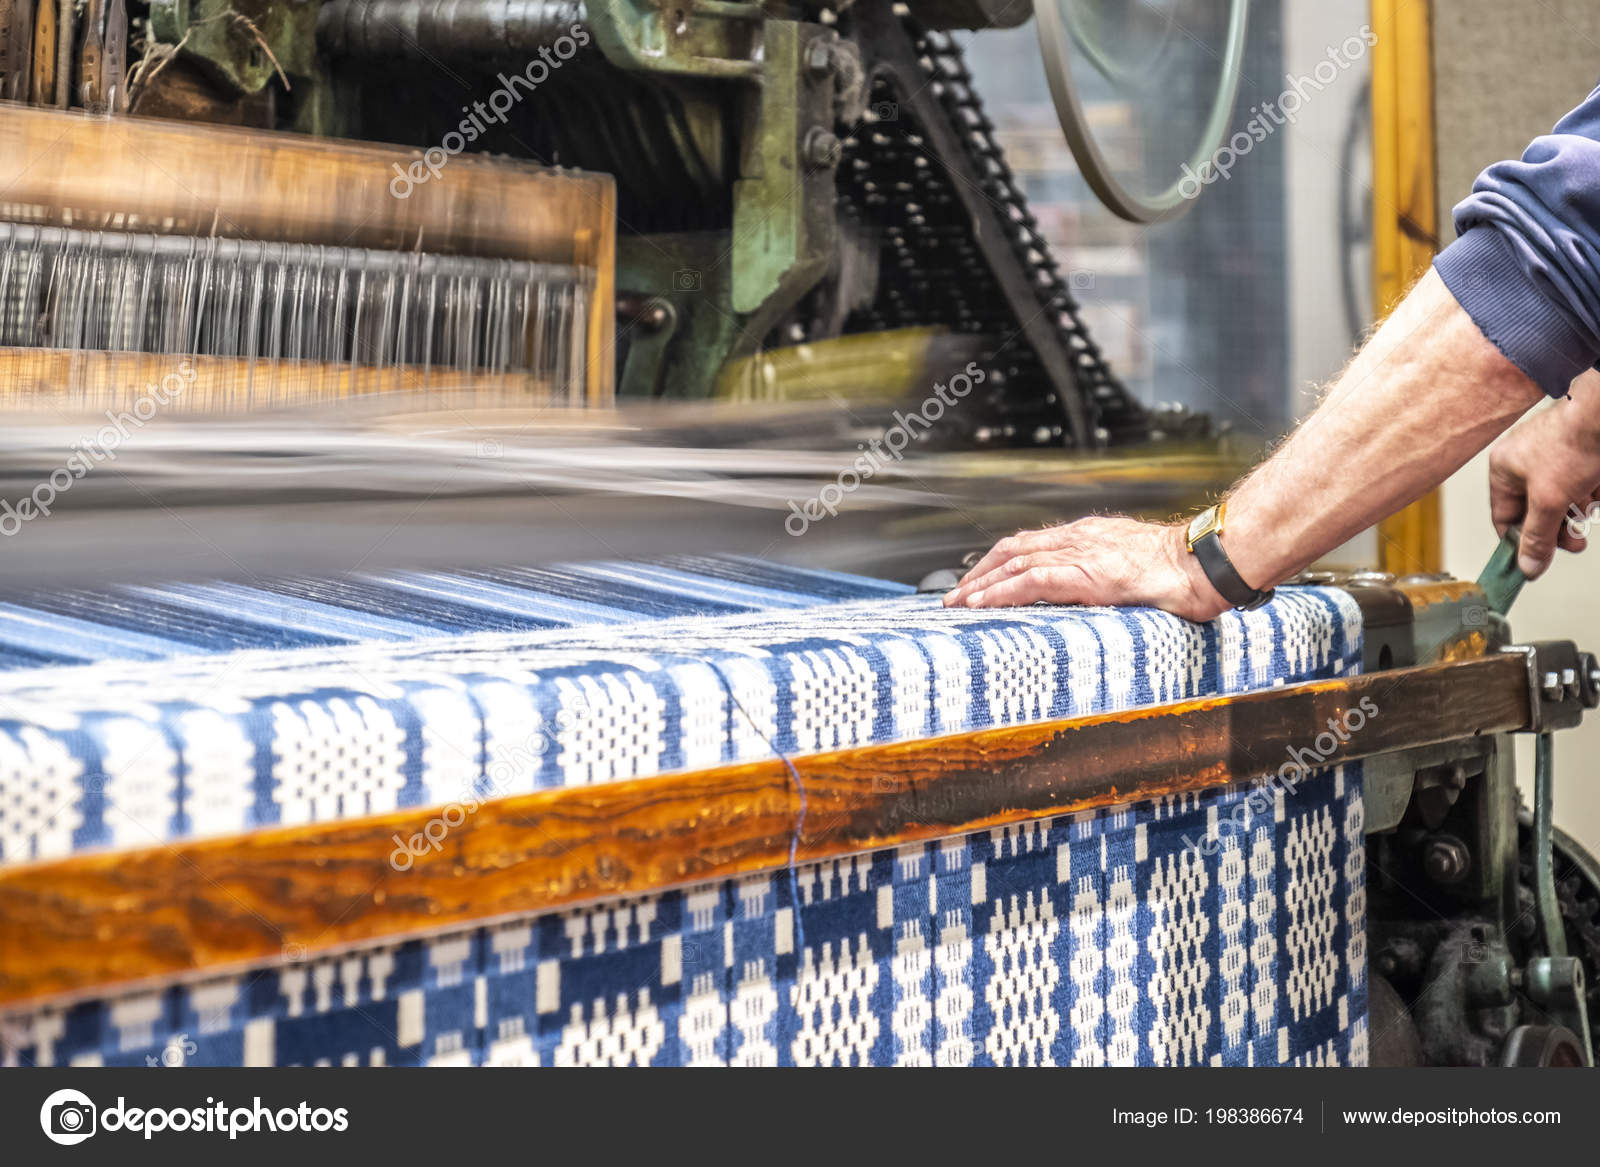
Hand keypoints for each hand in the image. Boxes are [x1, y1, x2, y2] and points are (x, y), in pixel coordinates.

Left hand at [941, 515, 1229, 621]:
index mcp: (1092, 537)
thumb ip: (1114, 577)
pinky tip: (980, 605)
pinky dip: (999, 592)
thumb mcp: (1140, 569)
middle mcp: (1081, 539)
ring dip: (981, 584)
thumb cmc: (1188, 572)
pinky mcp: (1086, 574)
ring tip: (957, 603)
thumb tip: (1102, 597)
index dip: (1002, 561)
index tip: (981, 579)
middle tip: (956, 595)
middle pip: (1015, 549)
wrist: (1211, 562)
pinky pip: (1030, 581)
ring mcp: (1082, 554)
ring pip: (1015, 563)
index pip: (1034, 544)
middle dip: (981, 572)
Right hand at [1488, 373, 1599, 576]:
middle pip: (1536, 511)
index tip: (1534, 560)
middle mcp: (1524, 461)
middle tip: (1574, 542)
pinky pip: (1580, 484)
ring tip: (1591, 509)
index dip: (1519, 541)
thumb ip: (1538, 538)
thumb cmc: (1574, 443)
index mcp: (1503, 468)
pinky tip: (1599, 490)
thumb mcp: (1550, 502)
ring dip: (1579, 509)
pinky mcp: (1578, 453)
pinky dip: (1592, 492)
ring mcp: (1553, 455)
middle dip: (1558, 528)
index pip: (1504, 516)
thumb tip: (1528, 566)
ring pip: (1562, 499)